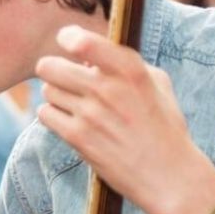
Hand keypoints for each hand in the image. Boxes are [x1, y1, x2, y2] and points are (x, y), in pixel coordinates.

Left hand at [35, 26, 214, 213]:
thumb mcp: (157, 84)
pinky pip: (44, 114)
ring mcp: (90, 114)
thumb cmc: (164, 127)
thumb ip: (124, 63)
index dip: (67, 37)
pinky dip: (52, 115)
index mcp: (130, 70)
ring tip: (74, 103)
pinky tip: (68, 120)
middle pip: (51, 66)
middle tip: (62, 75)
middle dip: (53, 69)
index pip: (84, 42)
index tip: (67, 41)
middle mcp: (108, 89)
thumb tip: (90, 55)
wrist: (169, 176)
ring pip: (47, 90)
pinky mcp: (78, 138)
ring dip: (56, 94)